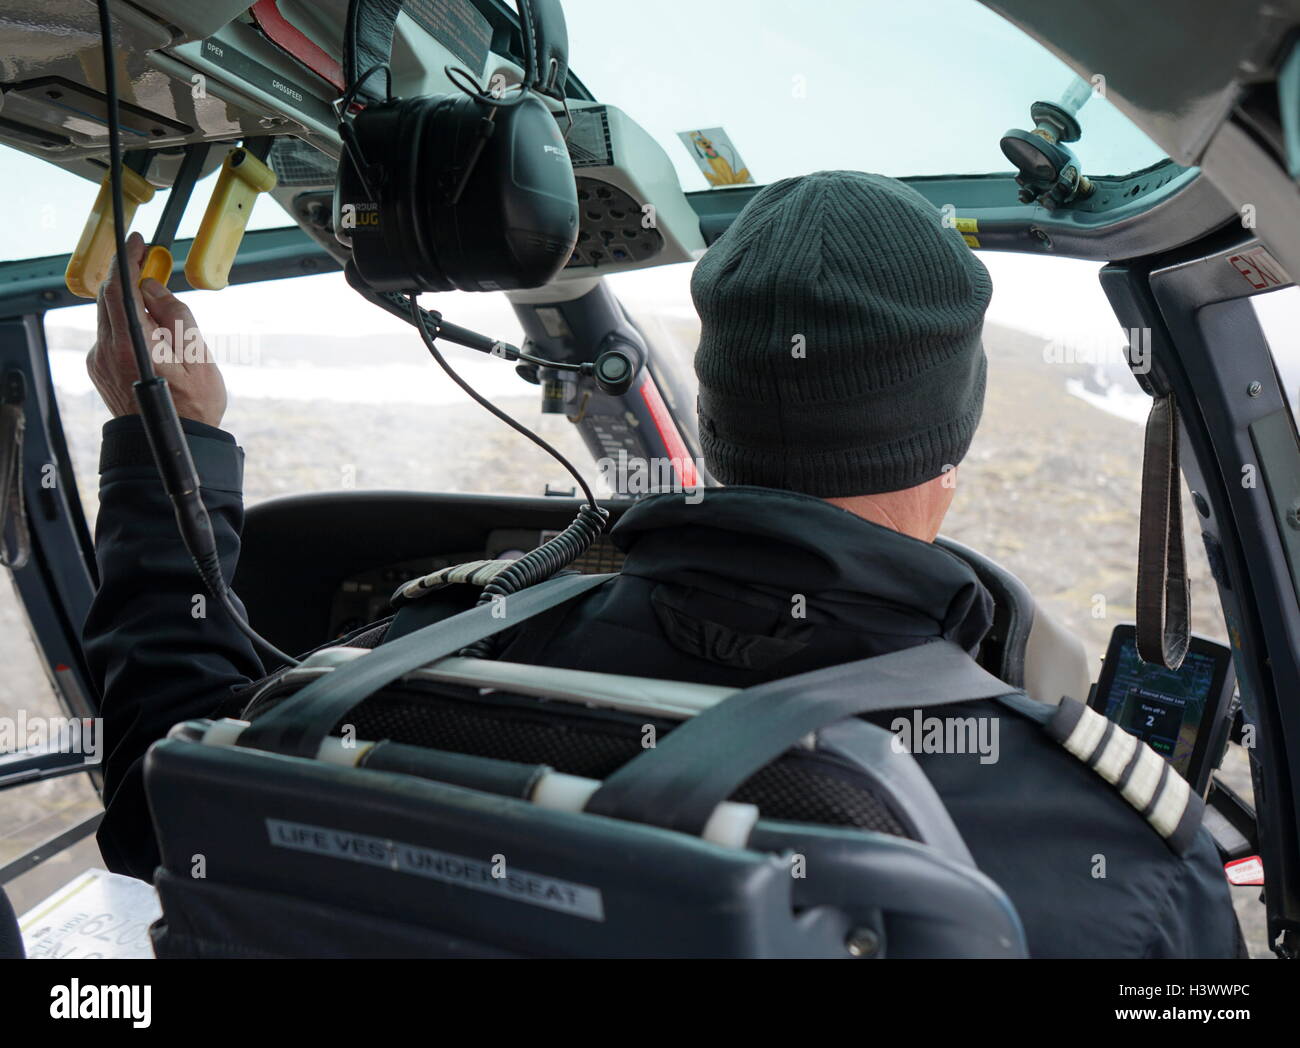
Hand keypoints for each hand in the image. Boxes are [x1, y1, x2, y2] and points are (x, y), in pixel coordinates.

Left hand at [87, 231, 227, 427]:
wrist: (173, 444)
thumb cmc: (194, 406)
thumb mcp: (199, 356)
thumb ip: (175, 315)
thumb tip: (153, 287)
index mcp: (132, 346)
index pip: (119, 289)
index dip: (127, 260)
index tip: (137, 243)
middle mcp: (106, 350)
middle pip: (109, 298)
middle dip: (129, 278)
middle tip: (152, 267)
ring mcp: (98, 360)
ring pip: (109, 315)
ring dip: (130, 303)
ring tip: (161, 311)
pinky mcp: (98, 367)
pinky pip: (110, 333)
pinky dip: (127, 323)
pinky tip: (153, 336)